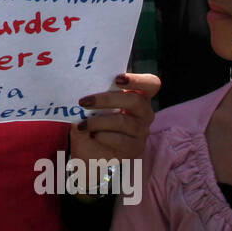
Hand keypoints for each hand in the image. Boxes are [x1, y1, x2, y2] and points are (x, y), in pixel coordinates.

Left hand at [69, 73, 160, 191]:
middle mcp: (144, 112)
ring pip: (124, 121)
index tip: (117, 79)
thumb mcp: (89, 107)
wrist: (87, 151)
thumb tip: (81, 86)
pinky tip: (93, 136)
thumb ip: (91, 95)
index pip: (150, 84)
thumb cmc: (90, 122)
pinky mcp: (136, 148)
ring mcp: (142, 131)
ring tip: (83, 125)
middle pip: (136, 100)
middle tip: (84, 102)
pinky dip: (103, 136)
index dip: (137, 80)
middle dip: (107, 99)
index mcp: (137, 96)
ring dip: (98, 122)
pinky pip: (121, 140)